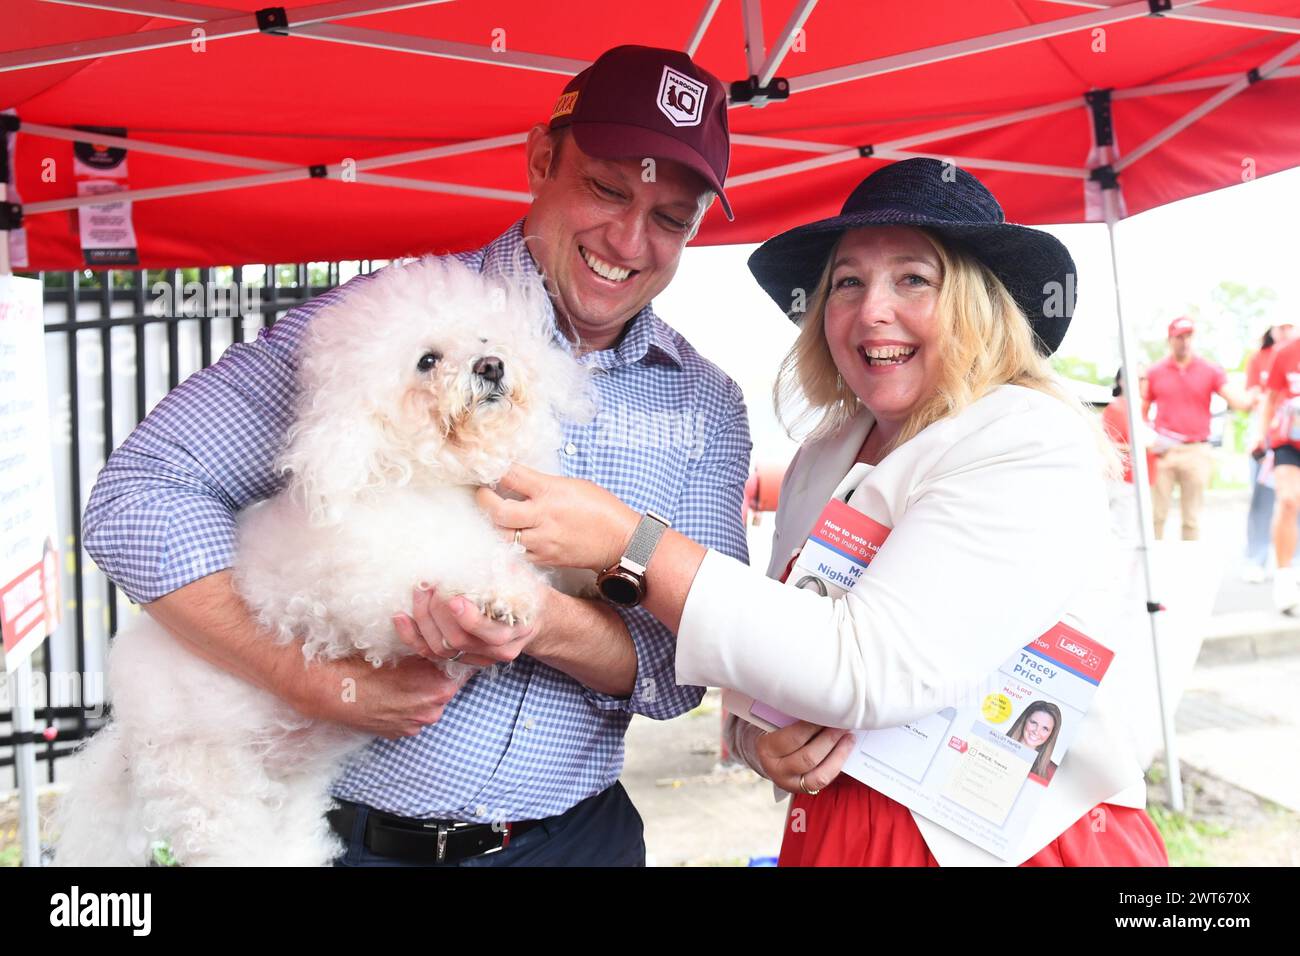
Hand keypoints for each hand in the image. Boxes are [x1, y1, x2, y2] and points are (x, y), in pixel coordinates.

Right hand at [292, 653, 468, 739]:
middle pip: (445, 689)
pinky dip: (405, 705)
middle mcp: (431, 712)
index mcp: (439, 688)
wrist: (330, 689)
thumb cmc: (365, 663)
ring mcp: (414, 725)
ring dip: (421, 692)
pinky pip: (411, 715)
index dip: (453, 659)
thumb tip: (443, 646)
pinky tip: (390, 693)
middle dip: (437, 676)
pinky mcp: (398, 733)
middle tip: (420, 662)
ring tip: (400, 678)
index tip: (445, 651)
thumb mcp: (404, 650)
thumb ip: (430, 653)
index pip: (460, 672)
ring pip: (427, 703)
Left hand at [391, 585, 540, 666]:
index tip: (452, 597)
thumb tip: (489, 554)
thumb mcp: (523, 579)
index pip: (489, 632)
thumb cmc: (526, 594)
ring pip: (441, 649)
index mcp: (515, 632)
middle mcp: (497, 651)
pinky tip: (400, 617)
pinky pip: (431, 654)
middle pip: (459, 640)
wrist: (532, 619)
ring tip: (417, 593)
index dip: (468, 617)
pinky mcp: (460, 659)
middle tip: (428, 585)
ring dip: (423, 621)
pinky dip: (412, 636)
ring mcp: (477, 658)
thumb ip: (507, 570)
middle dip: (438, 613)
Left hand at [475, 464, 638, 572]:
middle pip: (498, 511)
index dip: (494, 470)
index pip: (512, 476)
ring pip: (502, 535)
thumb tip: (517, 481)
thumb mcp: (573, 485)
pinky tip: (510, 535)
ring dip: (493, 524)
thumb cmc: (600, 508)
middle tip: (482, 495)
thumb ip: (543, 484)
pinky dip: (509, 543)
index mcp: (550, 492)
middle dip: (484, 501)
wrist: (620, 540)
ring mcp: (543, 541)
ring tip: (494, 516)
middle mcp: (543, 517)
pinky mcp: (545, 558)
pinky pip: (516, 552)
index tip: (487, 469)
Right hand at [755, 720, 854, 794]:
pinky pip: (825, 780)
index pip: (794, 738)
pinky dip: (838, 765)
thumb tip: (820, 710)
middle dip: (829, 739)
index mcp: (766, 749)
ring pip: (820, 775)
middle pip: (808, 757)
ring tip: (848, 737)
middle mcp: (776, 770)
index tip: (826, 713)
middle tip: (842, 724)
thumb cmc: (775, 732)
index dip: (813, 726)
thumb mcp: (775, 722)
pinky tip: (845, 751)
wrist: (769, 754)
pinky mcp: (805, 790)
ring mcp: (791, 783)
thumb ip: (791, 717)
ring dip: (838, 754)